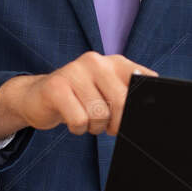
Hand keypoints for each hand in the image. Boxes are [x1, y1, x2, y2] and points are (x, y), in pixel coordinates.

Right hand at [0, 53, 155, 138]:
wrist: (36, 96)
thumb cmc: (80, 99)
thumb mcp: (107, 92)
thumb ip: (129, 97)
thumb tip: (154, 112)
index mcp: (115, 62)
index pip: (143, 81)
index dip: (141, 107)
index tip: (132, 117)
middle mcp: (97, 61)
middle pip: (123, 102)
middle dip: (117, 123)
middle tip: (107, 125)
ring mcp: (75, 71)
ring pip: (100, 115)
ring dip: (94, 127)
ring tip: (85, 118)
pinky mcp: (56, 87)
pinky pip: (80, 120)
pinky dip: (77, 128)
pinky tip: (71, 119)